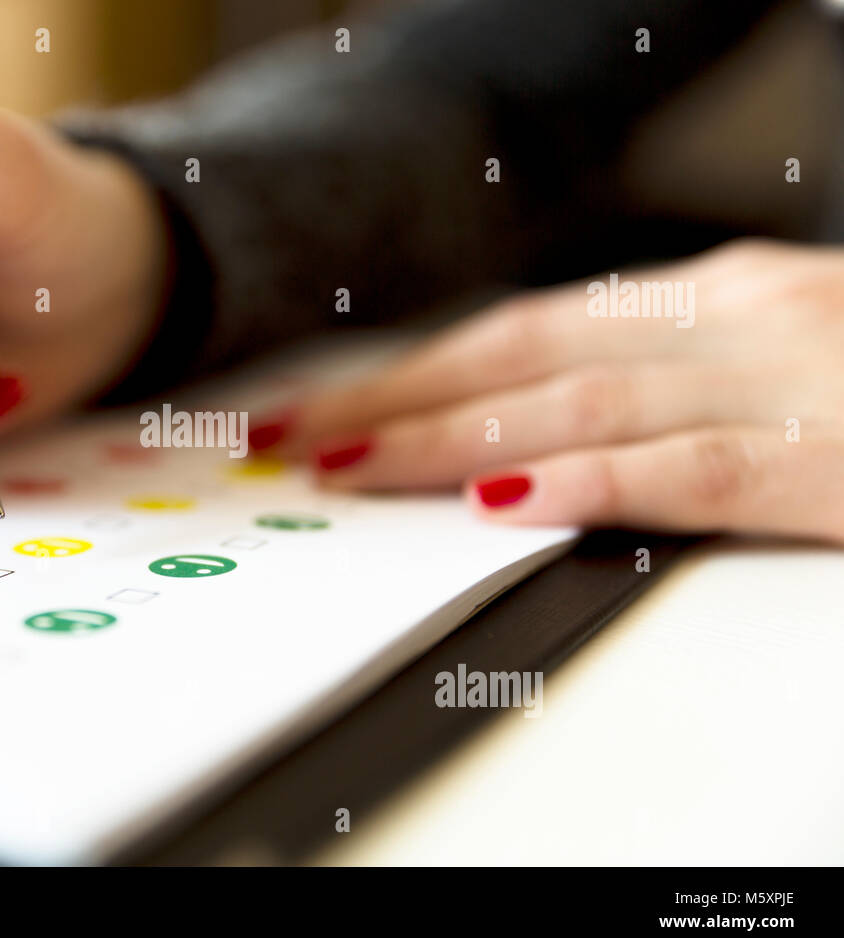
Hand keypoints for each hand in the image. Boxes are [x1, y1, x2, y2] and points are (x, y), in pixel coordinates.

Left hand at [254, 239, 843, 542]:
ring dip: (448, 437)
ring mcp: (787, 380)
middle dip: (393, 397)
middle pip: (523, 355)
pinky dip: (590, 481)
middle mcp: (736, 317)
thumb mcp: (765, 353)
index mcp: (714, 297)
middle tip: (288, 432)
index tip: (322, 400)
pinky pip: (693, 468)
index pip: (522, 328)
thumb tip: (517, 430)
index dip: (411, 367)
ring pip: (581, 400)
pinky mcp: (837, 459)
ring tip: (349, 463)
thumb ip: (652, 379)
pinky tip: (500, 501)